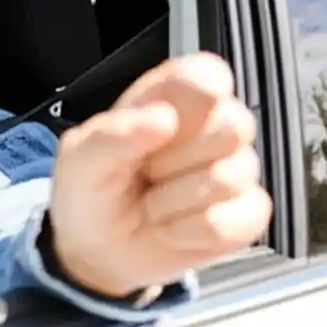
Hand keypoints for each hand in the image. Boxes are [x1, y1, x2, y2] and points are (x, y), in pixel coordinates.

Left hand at [48, 52, 272, 298]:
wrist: (95, 252)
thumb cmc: (90, 191)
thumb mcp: (81, 159)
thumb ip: (113, 134)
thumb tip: (164, 117)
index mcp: (168, 100)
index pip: (206, 74)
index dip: (203, 86)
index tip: (173, 115)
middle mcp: (210, 129)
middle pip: (233, 124)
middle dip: (176, 158)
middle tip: (144, 172)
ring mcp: (234, 172)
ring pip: (229, 176)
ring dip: (175, 200)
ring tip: (152, 203)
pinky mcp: (245, 215)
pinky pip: (235, 220)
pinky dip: (192, 232)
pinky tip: (171, 229)